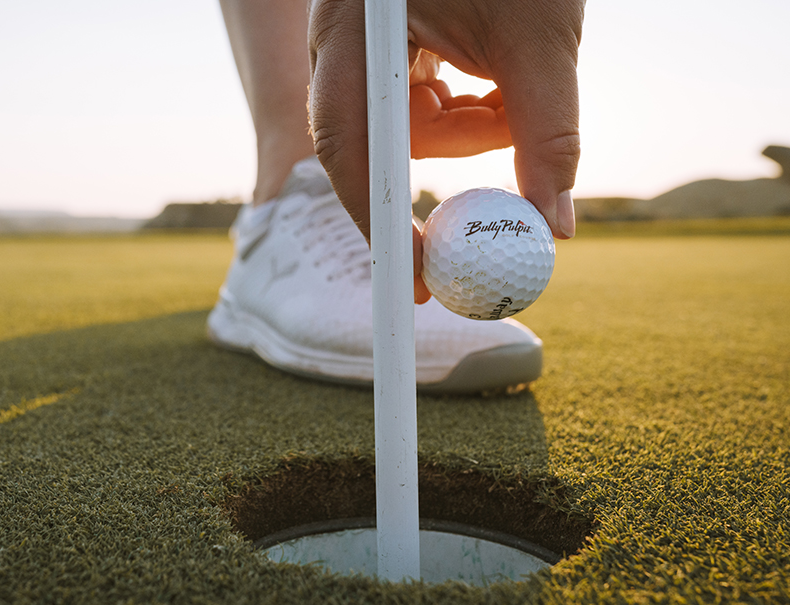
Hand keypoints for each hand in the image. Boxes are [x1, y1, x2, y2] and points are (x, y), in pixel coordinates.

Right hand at [309, 0, 583, 297]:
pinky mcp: (382, 45)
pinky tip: (487, 74)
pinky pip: (412, 101)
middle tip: (479, 232)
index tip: (421, 282)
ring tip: (507, 89)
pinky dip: (459, 106)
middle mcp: (343, 40)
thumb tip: (554, 227)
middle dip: (439, 168)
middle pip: (373, 142)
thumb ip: (549, 135)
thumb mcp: (539, 39)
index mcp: (360, 29)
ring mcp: (358, 42)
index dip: (382, 224)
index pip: (353, 149)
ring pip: (401, 126)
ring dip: (465, 129)